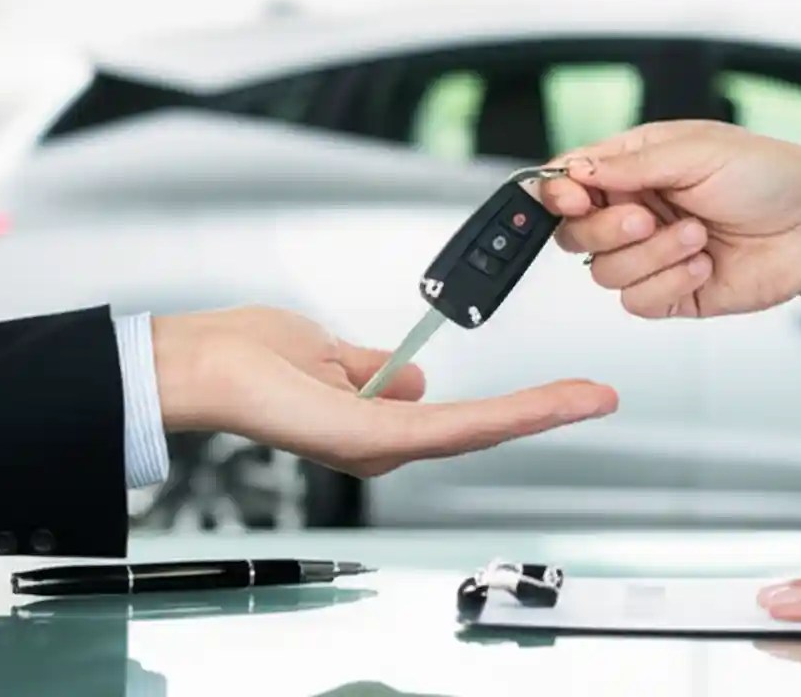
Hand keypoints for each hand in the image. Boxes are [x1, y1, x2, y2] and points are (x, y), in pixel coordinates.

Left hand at [150, 306, 617, 476]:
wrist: (198, 364)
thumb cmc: (246, 358)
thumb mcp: (330, 352)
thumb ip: (377, 367)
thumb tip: (414, 374)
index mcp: (373, 426)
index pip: (457, 420)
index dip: (514, 410)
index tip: (565, 394)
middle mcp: (380, 447)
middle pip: (481, 431)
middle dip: (546, 414)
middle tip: (602, 397)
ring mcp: (379, 448)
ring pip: (478, 431)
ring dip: (542, 414)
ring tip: (593, 397)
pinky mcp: (373, 441)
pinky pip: (453, 426)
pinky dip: (506, 414)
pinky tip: (547, 404)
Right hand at [540, 120, 800, 318]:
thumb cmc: (769, 175)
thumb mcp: (695, 151)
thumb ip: (628, 164)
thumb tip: (574, 170)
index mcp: (635, 167)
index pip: (570, 182)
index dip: (560, 193)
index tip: (574, 198)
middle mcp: (636, 211)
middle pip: (574, 234)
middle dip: (606, 229)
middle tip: (646, 217)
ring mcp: (651, 255)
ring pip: (603, 272)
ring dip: (652, 255)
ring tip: (697, 235)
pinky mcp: (671, 293)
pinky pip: (637, 301)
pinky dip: (669, 282)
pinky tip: (703, 263)